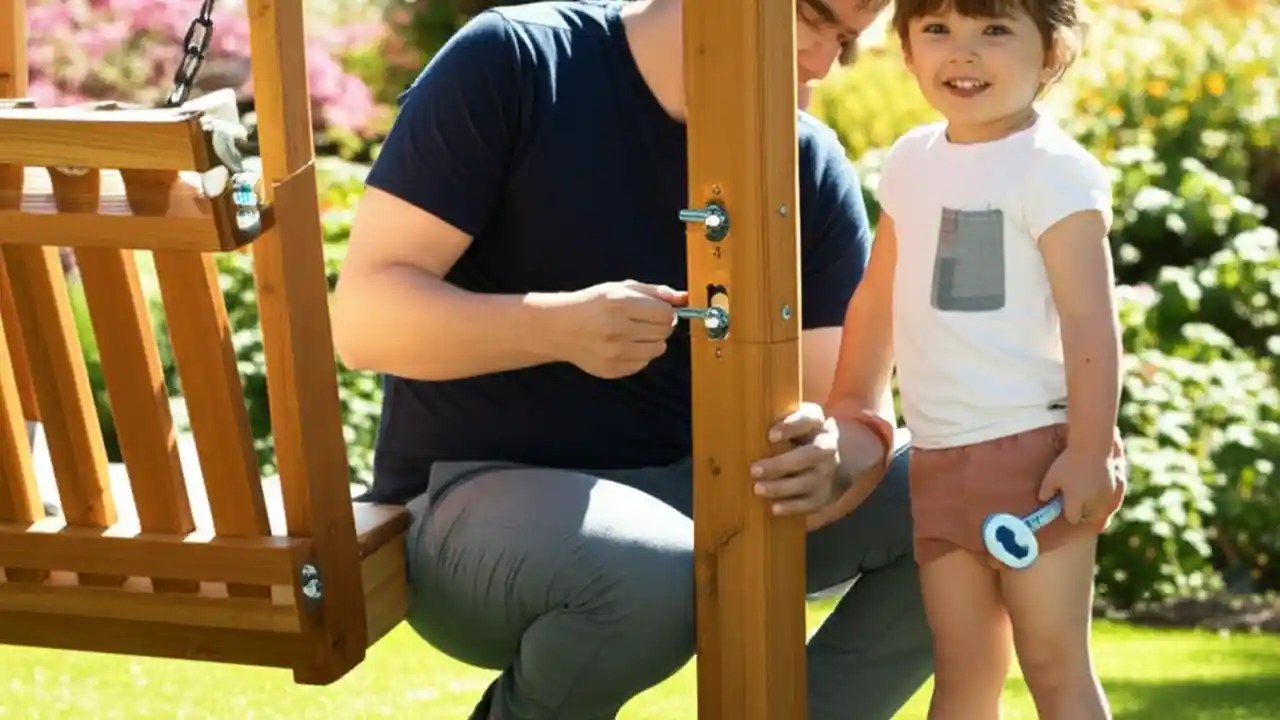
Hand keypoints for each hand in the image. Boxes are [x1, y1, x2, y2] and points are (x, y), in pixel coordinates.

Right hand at [557, 280, 687, 378]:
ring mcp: (616, 353)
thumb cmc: (592, 305)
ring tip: (633, 333)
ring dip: (652, 341)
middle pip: (664, 332)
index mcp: (620, 304)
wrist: (559, 328)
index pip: (666, 314)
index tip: (657, 311)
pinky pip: (643, 363)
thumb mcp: (620, 288)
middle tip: (643, 321)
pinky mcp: (613, 370)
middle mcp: (618, 330)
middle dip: (660, 326)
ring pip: (658, 350)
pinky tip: (623, 346)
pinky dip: (639, 355)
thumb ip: (654, 292)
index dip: (666, 312)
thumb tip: (683, 298)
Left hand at [750, 402, 840, 519]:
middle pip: (813, 453)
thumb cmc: (792, 436)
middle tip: (754, 470)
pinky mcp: (824, 494)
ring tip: (758, 489)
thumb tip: (733, 423)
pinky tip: (774, 508)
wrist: (821, 460)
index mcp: (816, 423)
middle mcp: (827, 446)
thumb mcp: (785, 423)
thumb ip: (768, 420)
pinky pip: (812, 502)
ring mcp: (828, 471)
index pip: (810, 418)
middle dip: (783, 463)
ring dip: (783, 487)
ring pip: (811, 480)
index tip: (770, 436)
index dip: (792, 426)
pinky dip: (793, 507)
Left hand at [1037, 447, 1116, 524]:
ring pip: (1100, 510)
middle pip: (1087, 517)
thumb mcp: (1051, 477)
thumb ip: (1046, 491)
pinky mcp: (1116, 487)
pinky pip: (1109, 500)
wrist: (1093, 446)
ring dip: (1093, 507)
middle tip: (1074, 499)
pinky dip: (1103, 498)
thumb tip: (1043, 499)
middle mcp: (1092, 503)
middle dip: (1081, 512)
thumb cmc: (1069, 462)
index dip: (1068, 512)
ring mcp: (1106, 496)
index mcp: (1076, 503)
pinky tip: (1096, 488)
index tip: (1064, 504)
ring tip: (1085, 492)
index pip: (1073, 518)